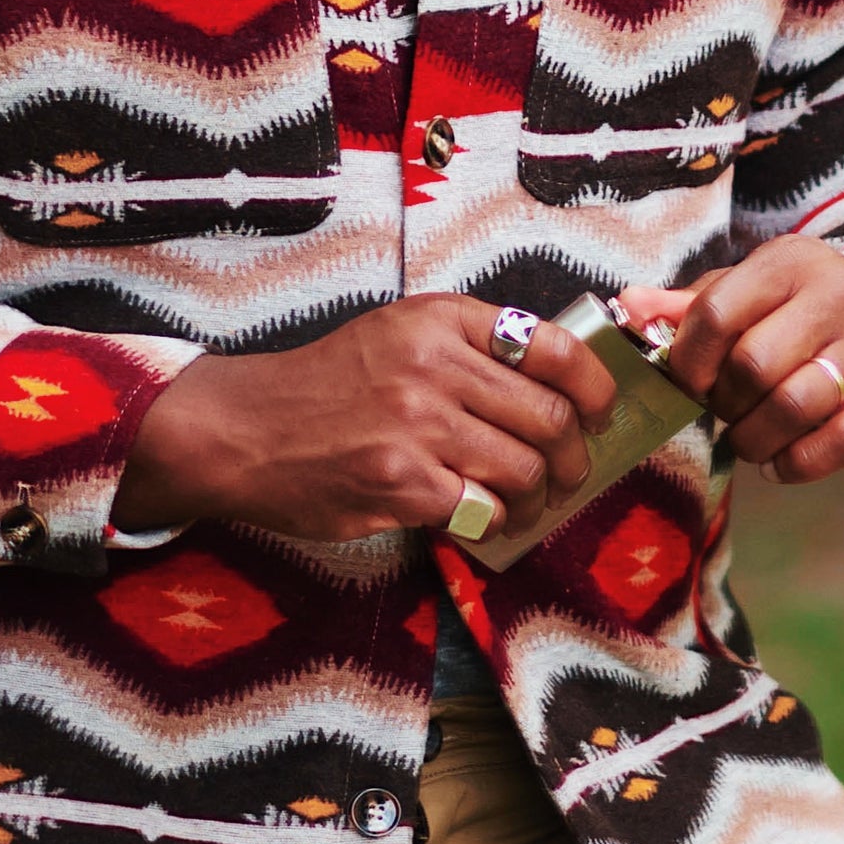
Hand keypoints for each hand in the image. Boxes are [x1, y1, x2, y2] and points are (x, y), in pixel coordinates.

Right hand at [115, 298, 621, 544]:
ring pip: (525, 471)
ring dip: (538, 499)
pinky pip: (484, 510)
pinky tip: (483, 521)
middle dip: (573, 458)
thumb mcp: (397, 333)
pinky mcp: (401, 483)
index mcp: (441, 321)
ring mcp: (418, 426)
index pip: (553, 347)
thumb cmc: (326, 385)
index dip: (595, 387)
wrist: (245, 428)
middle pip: (550, 419)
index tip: (599, 412)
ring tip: (525, 506)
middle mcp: (434, 365)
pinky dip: (495, 523)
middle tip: (566, 476)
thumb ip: (468, 346)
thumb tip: (556, 389)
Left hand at [630, 239, 843, 485]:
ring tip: (751, 439)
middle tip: (727, 411)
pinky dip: (794, 465)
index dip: (688, 361)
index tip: (691, 382)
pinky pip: (832, 447)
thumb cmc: (817, 313)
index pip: (716, 311)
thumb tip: (627, 308)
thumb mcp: (762, 291)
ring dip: (754, 439)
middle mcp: (837, 297)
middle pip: (752, 366)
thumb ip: (693, 304)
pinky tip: (784, 460)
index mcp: (791, 263)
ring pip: (791, 409)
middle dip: (725, 403)